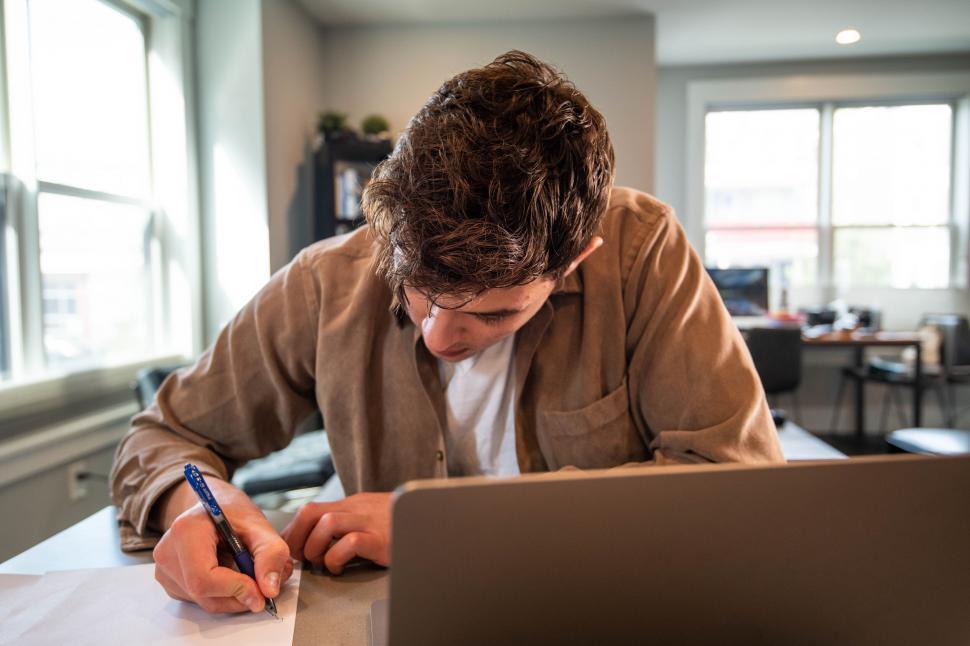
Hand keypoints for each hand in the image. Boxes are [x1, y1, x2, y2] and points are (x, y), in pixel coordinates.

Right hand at [152, 480, 293, 613]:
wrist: (212, 508)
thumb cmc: (232, 512)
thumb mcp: (259, 524)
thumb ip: (271, 553)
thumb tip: (269, 589)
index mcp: (186, 531)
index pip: (203, 577)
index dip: (235, 589)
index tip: (262, 592)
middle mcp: (168, 553)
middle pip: (204, 593)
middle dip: (239, 595)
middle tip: (262, 585)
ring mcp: (165, 570)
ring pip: (204, 602)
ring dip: (233, 596)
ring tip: (245, 571)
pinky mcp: (170, 582)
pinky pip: (200, 600)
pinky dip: (222, 595)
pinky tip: (229, 573)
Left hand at [281, 492, 391, 574]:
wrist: (433, 520)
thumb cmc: (402, 524)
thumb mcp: (372, 517)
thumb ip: (350, 522)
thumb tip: (320, 537)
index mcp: (353, 504)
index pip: (310, 508)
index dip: (295, 531)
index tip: (293, 549)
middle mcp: (358, 509)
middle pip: (311, 511)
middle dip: (298, 537)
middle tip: (302, 558)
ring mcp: (370, 522)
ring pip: (327, 523)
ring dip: (316, 547)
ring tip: (322, 563)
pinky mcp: (381, 539)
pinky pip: (350, 542)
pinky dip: (337, 557)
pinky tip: (340, 568)